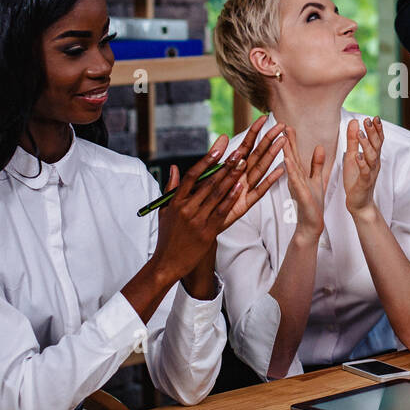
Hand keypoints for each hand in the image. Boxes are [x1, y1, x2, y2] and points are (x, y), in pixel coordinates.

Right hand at [151, 115, 284, 285]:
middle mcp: (187, 208)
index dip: (207, 159)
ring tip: (244, 162)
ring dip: (232, 177)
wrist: (168, 263)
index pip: (192, 175)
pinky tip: (243, 186)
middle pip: (209, 182)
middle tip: (239, 149)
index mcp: (176, 201)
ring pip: (218, 194)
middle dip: (225, 165)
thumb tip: (174, 167)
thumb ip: (172, 189)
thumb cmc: (168, 236)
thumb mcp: (165, 211)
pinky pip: (223, 211)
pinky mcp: (209, 232)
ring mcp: (198, 220)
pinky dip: (233, 197)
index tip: (219, 146)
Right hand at [283, 127, 325, 242]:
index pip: (294, 154)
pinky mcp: (300, 194)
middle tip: (281, 125)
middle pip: (290, 156)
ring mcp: (296, 185)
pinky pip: (295, 180)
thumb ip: (317, 164)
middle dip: (286, 141)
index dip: (291, 140)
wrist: (312, 223)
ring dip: (286, 153)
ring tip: (283, 139)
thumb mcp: (316, 179)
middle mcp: (294, 178)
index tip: (287, 125)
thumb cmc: (312, 203)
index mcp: (298, 174)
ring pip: (290, 166)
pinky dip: (291, 170)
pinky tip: (287, 160)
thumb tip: (319, 147)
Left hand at [343, 116, 383, 217]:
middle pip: (376, 145)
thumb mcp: (352, 156)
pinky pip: (364, 172)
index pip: (377, 140)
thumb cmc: (356, 179)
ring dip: (366, 145)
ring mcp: (370, 173)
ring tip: (360, 134)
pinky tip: (357, 155)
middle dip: (372, 132)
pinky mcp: (364, 183)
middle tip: (368, 120)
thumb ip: (353, 140)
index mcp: (372, 157)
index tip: (373, 117)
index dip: (377, 129)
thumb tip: (355, 122)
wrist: (359, 203)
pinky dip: (361, 163)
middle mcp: (374, 163)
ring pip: (371, 157)